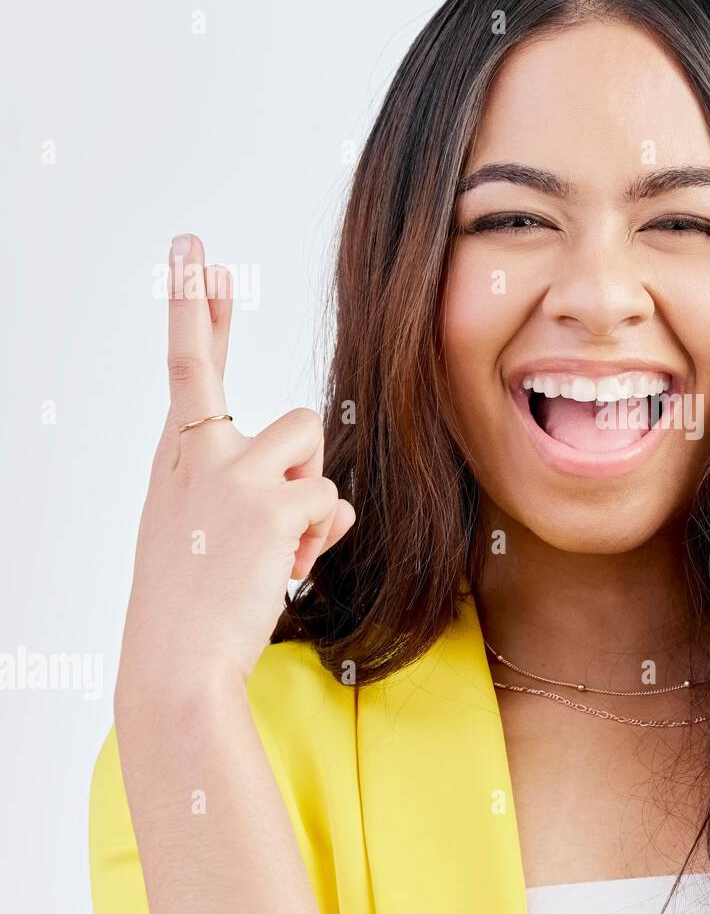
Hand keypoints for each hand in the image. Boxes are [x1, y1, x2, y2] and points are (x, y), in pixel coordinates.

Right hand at [117, 234, 354, 700]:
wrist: (175, 662)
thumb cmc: (193, 600)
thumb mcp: (204, 529)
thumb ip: (251, 489)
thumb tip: (324, 494)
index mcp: (178, 456)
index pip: (192, 364)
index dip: (199, 305)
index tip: (195, 251)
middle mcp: (202, 454)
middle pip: (300, 421)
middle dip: (308, 471)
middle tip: (258, 481)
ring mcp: (236, 475)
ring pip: (322, 465)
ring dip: (312, 509)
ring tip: (270, 553)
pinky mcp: (275, 504)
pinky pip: (332, 505)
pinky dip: (319, 542)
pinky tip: (281, 570)